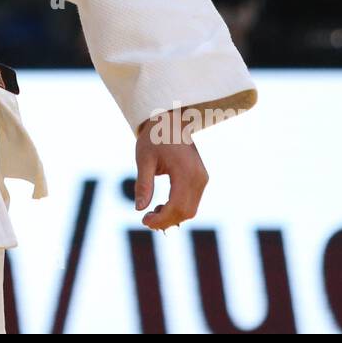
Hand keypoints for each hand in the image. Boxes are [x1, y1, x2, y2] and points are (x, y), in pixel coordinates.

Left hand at [133, 108, 209, 230]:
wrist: (170, 121)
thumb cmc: (155, 137)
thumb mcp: (144, 159)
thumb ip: (143, 184)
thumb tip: (139, 209)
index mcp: (185, 171)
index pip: (177, 206)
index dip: (161, 219)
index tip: (144, 220)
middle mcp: (199, 177)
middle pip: (186, 212)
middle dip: (166, 221)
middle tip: (146, 220)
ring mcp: (202, 179)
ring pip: (191, 210)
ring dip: (172, 216)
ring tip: (152, 212)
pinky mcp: (201, 179)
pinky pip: (192, 202)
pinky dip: (178, 209)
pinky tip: (162, 206)